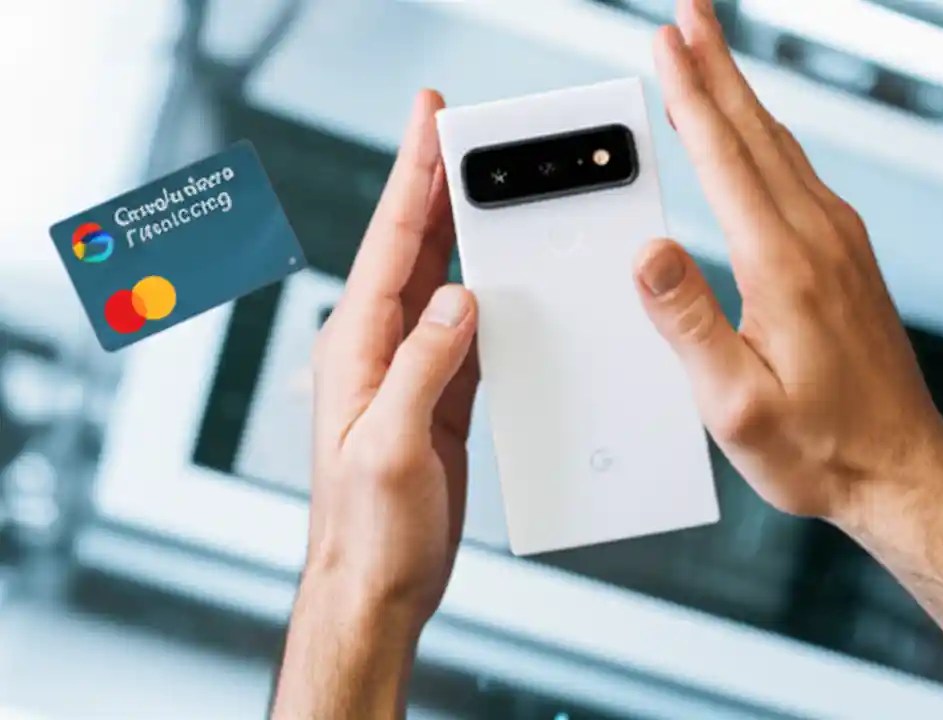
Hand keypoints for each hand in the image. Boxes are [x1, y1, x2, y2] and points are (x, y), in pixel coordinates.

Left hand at [306, 90, 477, 625]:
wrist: (375, 584)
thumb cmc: (368, 528)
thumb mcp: (393, 444)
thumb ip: (424, 366)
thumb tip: (460, 301)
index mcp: (356, 348)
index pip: (390, 245)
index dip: (414, 178)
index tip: (430, 125)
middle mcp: (375, 348)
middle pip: (411, 247)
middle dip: (431, 182)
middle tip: (451, 127)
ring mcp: (406, 369)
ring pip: (438, 280)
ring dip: (458, 229)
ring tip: (478, 180)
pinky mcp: (434, 393)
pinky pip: (463, 326)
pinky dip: (485, 291)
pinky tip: (499, 271)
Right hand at [634, 0, 942, 523]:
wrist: (900, 469)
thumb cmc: (821, 446)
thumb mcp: (737, 404)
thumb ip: (689, 324)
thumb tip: (649, 255)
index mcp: (784, 266)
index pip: (725, 159)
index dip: (690, 96)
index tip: (666, 43)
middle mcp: (819, 240)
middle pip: (757, 132)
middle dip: (716, 66)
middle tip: (690, 12)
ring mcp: (842, 244)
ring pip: (781, 146)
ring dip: (742, 94)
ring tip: (712, 56)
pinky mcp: (849, 258)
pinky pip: (800, 174)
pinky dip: (765, 137)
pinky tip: (756, 135)